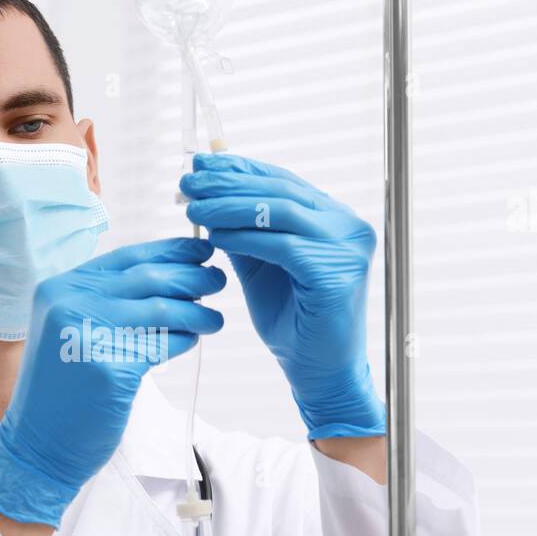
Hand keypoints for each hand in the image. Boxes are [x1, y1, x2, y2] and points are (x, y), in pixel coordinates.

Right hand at [0, 238, 225, 527]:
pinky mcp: (110, 368)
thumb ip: (105, 302)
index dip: (169, 251)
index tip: (201, 251)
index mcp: (60, 289)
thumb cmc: (61, 390)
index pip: (127, 257)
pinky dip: (184, 341)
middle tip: (217, 281)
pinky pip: (162, 345)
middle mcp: (70, 304)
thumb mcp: (69, 330)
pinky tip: (192, 342)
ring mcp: (88, 334)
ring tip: (214, 318)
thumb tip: (168, 277)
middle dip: (191, 277)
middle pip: (148, 277)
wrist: (38, 444)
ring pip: (161, 309)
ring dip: (197, 312)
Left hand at [181, 152, 384, 438]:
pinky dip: (245, 238)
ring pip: (279, 211)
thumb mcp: (259, 266)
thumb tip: (208, 189)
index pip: (282, 181)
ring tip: (193, 209)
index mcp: (333, 218)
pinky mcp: (338, 272)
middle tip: (188, 183)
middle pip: (279, 190)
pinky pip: (282, 246)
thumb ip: (242, 229)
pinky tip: (215, 238)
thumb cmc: (292, 321)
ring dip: (230, 207)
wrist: (318, 371)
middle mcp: (347, 226)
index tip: (200, 164)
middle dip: (228, 183)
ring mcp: (348, 247)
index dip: (239, 169)